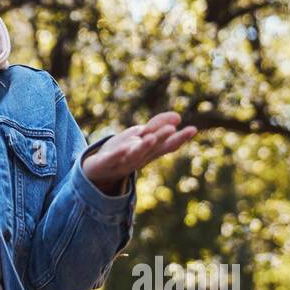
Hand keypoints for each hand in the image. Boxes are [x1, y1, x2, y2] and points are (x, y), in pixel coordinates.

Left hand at [82, 111, 196, 193]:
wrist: (96, 173)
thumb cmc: (122, 152)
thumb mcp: (140, 137)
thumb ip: (157, 126)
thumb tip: (178, 117)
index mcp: (148, 152)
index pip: (166, 145)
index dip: (179, 138)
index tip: (193, 129)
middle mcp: (138, 158)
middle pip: (151, 148)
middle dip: (160, 139)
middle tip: (172, 128)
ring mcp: (121, 162)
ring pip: (134, 155)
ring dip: (143, 147)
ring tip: (151, 137)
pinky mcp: (104, 164)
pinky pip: (111, 160)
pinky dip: (118, 155)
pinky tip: (123, 148)